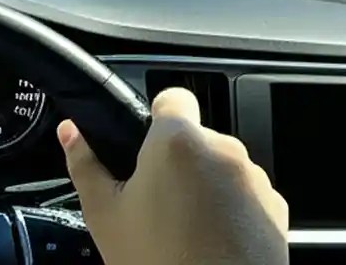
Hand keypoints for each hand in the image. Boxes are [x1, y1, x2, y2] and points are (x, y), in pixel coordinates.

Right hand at [58, 87, 287, 264]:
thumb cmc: (158, 262)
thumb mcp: (105, 215)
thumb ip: (84, 164)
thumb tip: (70, 131)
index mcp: (177, 143)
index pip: (173, 98)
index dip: (157, 117)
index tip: (146, 145)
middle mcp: (222, 150)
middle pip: (195, 138)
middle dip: (178, 161)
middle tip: (156, 202)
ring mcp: (254, 179)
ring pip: (221, 166)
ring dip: (205, 184)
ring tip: (185, 227)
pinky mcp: (276, 208)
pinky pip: (246, 194)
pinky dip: (231, 209)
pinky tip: (211, 240)